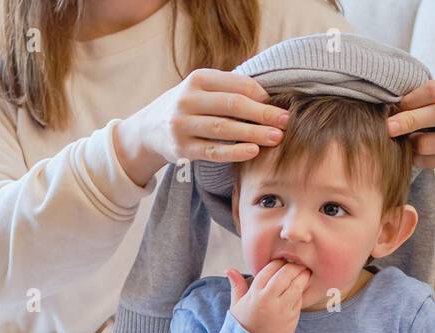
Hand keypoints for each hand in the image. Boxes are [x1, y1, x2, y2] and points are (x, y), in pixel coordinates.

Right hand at [116, 68, 289, 186]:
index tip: (279, 104)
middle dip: (263, 113)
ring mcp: (182, 125)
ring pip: (224, 129)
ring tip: (276, 138)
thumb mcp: (202, 89)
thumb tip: (271, 98)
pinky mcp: (182, 148)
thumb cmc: (188, 107)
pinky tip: (253, 151)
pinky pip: (213, 151)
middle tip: (286, 121)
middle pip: (232, 106)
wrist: (149, 129)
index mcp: (197, 79)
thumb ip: (229, 89)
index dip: (261, 95)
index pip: (236, 85)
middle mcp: (187, 100)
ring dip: (254, 133)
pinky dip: (235, 151)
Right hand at [225, 260, 310, 332]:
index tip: (282, 261)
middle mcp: (270, 300)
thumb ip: (237, 286)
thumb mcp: (237, 305)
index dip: (278, 262)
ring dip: (303, 276)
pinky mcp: (293, 317)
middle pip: (286, 274)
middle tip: (298, 263)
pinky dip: (302, 291)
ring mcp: (283, 309)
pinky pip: (300, 299)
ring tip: (304, 272)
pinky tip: (301, 287)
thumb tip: (229, 270)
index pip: (270, 269)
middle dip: (294, 266)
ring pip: (297, 285)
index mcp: (255, 294)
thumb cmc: (245, 325)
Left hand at [386, 78, 434, 170]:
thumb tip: (388, 107)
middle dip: (408, 120)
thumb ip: (419, 98)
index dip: (411, 98)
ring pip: (428, 142)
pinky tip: (414, 151)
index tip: (397, 106)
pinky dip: (414, 156)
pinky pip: (426, 160)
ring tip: (405, 138)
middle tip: (387, 126)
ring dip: (410, 142)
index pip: (434, 90)